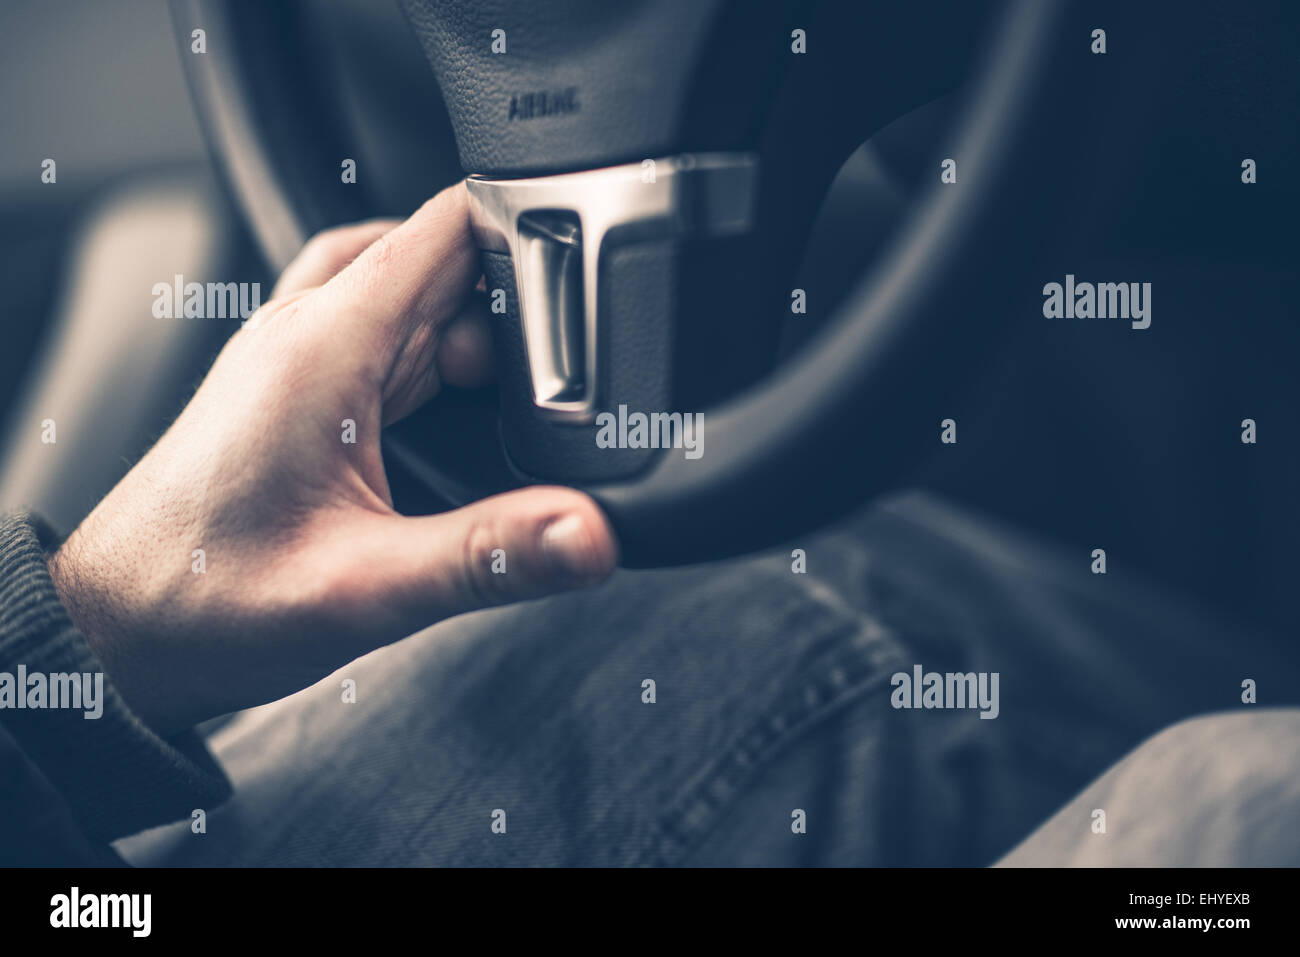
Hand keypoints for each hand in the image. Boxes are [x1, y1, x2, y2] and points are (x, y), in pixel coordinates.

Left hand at [47, 183, 617, 735]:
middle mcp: (305, 333)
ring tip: (507, 399)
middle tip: (553, 378)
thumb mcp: (366, 588)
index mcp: (323, 347)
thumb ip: (488, 556)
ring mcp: (295, 358)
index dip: (526, 231)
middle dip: (510, 298)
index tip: (586, 276)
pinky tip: (453, 407)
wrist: (117, 631)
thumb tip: (588, 535)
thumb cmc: (202, 600)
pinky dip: (432, 356)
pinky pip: (382, 336)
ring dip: (470, 328)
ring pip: (409, 293)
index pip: (444, 227)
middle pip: (437, 256)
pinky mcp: (294, 390)